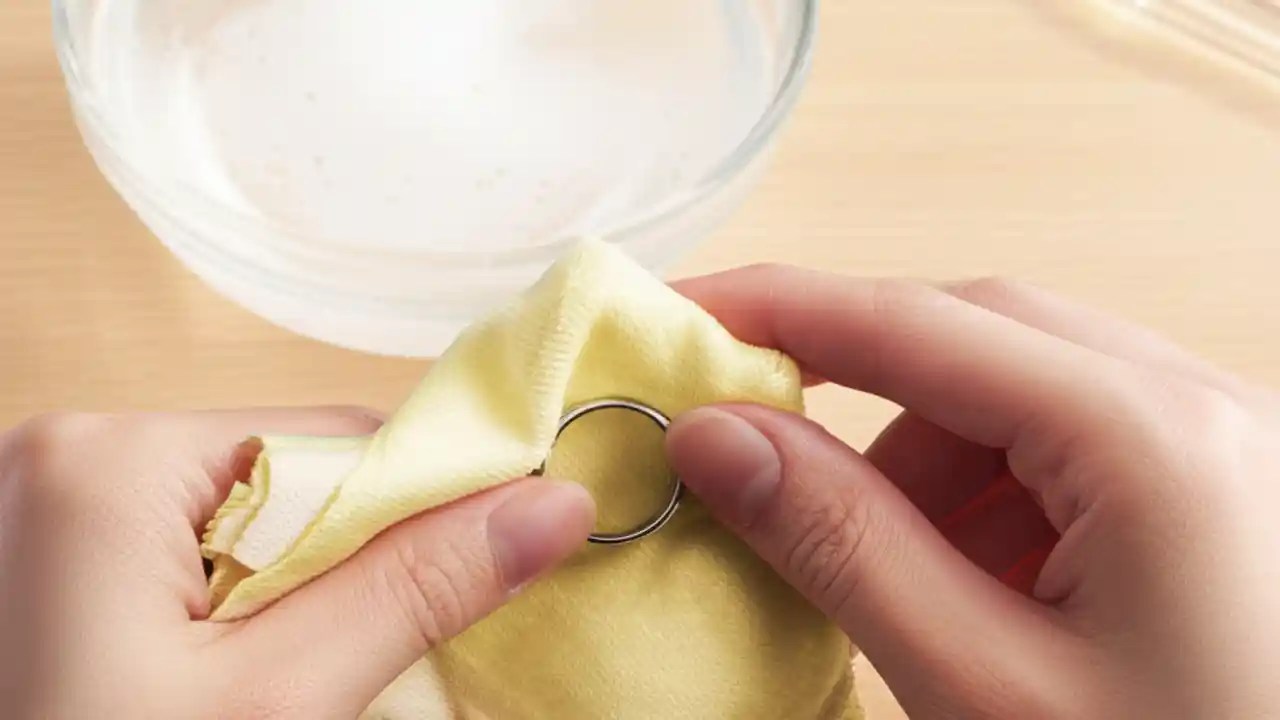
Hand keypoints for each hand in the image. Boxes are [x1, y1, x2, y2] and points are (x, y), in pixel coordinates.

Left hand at [0, 408, 593, 718]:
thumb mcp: (276, 703)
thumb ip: (414, 588)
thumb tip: (551, 505)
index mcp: (112, 460)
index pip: (334, 441)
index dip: (419, 512)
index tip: (474, 577)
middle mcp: (76, 456)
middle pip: (291, 479)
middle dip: (342, 567)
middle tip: (335, 667)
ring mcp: (57, 507)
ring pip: (251, 523)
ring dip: (295, 596)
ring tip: (274, 685)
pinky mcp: (63, 557)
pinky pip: (196, 553)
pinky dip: (240, 610)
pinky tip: (223, 677)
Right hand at [669, 268, 1279, 718]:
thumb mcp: (984, 688)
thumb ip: (841, 545)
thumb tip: (715, 437)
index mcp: (1152, 439)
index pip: (913, 323)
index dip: (774, 310)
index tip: (676, 320)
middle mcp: (1201, 408)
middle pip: (971, 339)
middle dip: (854, 398)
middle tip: (755, 458)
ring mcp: (1218, 445)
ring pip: (1017, 391)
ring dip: (928, 464)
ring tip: (906, 581)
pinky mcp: (1211, 492)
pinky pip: (1068, 445)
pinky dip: (989, 497)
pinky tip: (984, 591)